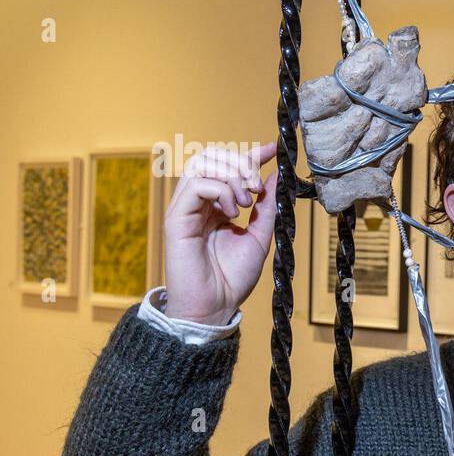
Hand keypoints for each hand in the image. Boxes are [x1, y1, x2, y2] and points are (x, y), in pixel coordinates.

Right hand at [162, 141, 278, 325]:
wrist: (216, 305)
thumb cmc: (233, 278)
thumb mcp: (260, 237)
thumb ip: (266, 207)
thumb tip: (275, 177)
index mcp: (216, 206)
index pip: (228, 167)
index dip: (250, 154)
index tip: (271, 150)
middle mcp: (199, 203)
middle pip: (212, 157)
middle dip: (240, 164)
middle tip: (257, 188)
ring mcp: (185, 208)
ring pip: (201, 164)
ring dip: (231, 176)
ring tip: (246, 203)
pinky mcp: (176, 217)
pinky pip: (196, 185)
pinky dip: (220, 191)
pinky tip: (232, 213)